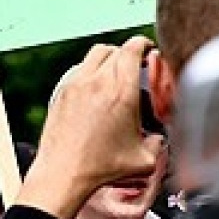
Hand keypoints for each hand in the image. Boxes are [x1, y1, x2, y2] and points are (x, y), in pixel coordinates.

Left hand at [17, 36, 166, 218]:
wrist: (62, 174)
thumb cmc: (100, 168)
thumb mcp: (143, 160)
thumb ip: (157, 145)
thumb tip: (158, 140)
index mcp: (121, 91)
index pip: (132, 49)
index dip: (142, 44)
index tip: (147, 48)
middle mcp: (96, 83)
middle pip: (114, 49)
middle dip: (127, 52)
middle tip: (134, 63)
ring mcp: (75, 86)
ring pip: (93, 56)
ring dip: (107, 58)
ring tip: (114, 72)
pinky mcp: (60, 94)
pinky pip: (77, 71)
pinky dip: (89, 71)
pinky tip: (94, 88)